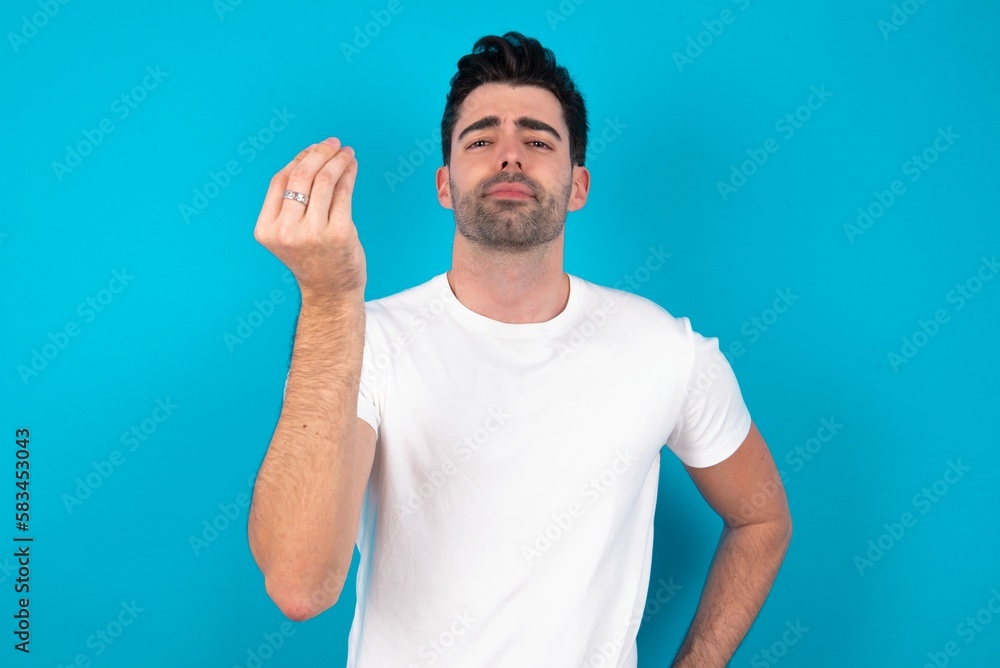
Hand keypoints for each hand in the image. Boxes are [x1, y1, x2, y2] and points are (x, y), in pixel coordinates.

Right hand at [254, 138, 364, 300]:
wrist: (331, 291)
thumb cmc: (312, 258)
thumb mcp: (288, 233)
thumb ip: (291, 202)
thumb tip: (309, 156)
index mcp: (267, 229)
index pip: (281, 181)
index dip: (298, 159)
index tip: (312, 149)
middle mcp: (287, 231)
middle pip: (302, 176)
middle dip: (319, 153)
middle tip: (332, 143)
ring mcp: (314, 233)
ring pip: (324, 181)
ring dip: (337, 160)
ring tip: (346, 152)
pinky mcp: (340, 234)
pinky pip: (343, 193)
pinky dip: (349, 174)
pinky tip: (352, 166)